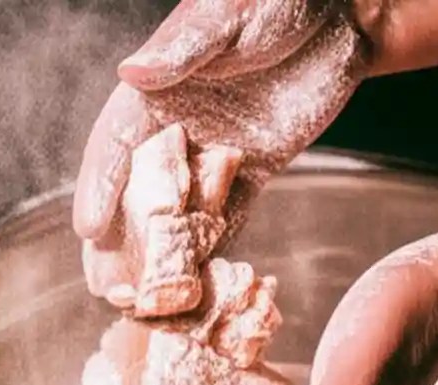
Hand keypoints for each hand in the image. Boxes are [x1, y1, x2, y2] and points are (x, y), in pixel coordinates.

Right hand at [74, 0, 371, 301]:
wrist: (350, 12)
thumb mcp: (234, 13)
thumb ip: (187, 47)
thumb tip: (131, 73)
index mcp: (161, 84)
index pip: (118, 141)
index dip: (100, 186)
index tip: (87, 230)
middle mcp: (178, 122)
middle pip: (138, 188)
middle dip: (118, 240)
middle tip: (101, 287)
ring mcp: (216, 149)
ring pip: (179, 210)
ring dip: (161, 257)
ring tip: (143, 303)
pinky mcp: (254, 167)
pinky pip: (229, 214)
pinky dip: (215, 249)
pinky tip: (201, 288)